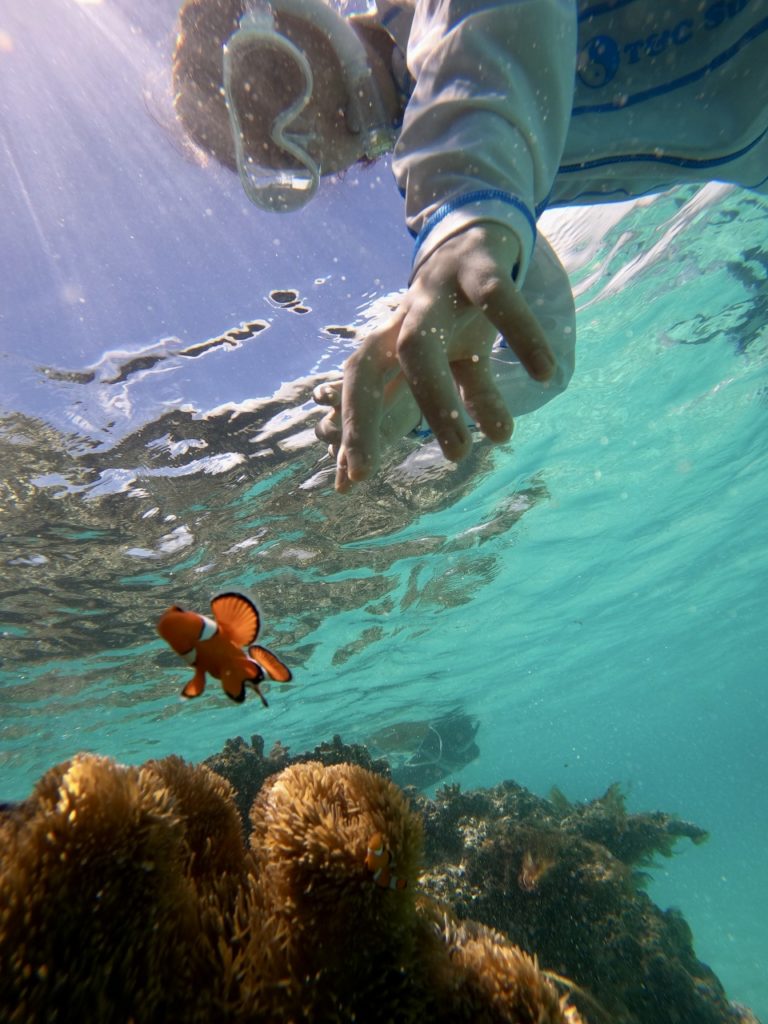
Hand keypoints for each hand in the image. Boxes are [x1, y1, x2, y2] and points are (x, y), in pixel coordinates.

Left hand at [331, 222, 555, 489]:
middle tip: (369, 473)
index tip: (351, 483)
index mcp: (388, 344)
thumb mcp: (439, 365)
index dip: (351, 433)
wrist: (476, 234)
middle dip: (361, 421)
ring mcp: (433, 293)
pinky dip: (521, 335)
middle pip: (364, 370)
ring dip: (439, 398)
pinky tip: (545, 373)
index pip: (357, 392)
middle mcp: (399, 320)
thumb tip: (377, 469)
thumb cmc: (451, 316)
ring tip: (482, 445)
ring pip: (420, 344)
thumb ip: (425, 411)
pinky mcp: (478, 266)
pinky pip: (498, 298)